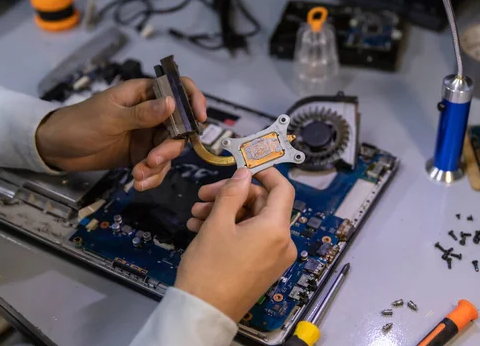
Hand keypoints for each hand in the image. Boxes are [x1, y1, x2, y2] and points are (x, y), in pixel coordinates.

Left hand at [36, 78, 206, 190]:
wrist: (57, 149)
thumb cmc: (81, 123)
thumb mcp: (111, 117)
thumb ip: (143, 113)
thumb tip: (173, 104)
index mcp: (145, 94)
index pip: (179, 89)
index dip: (194, 100)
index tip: (199, 119)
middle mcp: (152, 113)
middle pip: (180, 127)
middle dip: (170, 148)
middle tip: (153, 160)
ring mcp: (148, 135)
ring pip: (171, 150)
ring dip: (159, 166)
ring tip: (139, 175)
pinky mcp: (142, 155)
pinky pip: (158, 166)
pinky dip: (152, 176)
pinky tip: (138, 183)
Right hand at [176, 167, 296, 321]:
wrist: (203, 312)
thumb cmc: (210, 267)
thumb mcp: (217, 223)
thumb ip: (232, 192)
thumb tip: (246, 173)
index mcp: (277, 229)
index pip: (282, 188)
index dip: (264, 173)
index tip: (243, 166)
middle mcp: (283, 242)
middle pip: (263, 204)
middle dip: (232, 195)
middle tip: (203, 195)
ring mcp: (275, 257)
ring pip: (253, 221)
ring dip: (226, 212)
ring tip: (196, 214)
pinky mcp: (264, 267)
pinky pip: (252, 238)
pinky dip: (231, 229)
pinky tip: (202, 228)